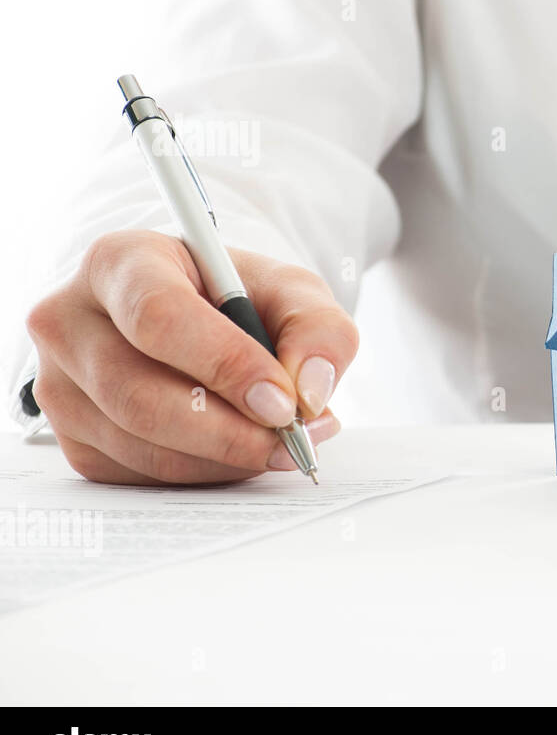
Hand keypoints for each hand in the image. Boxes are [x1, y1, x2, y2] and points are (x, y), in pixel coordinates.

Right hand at [25, 230, 356, 484]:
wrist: (203, 318)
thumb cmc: (240, 298)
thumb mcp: (294, 293)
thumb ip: (320, 330)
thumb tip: (310, 391)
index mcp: (120, 261)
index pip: (158, 317)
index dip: (225, 365)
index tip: (282, 402)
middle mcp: (69, 319)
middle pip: (139, 395)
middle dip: (230, 430)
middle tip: (294, 440)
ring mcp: (58, 383)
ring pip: (140, 443)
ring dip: (224, 457)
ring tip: (281, 442)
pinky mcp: (72, 435)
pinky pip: (137, 473)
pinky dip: (203, 472)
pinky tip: (239, 449)